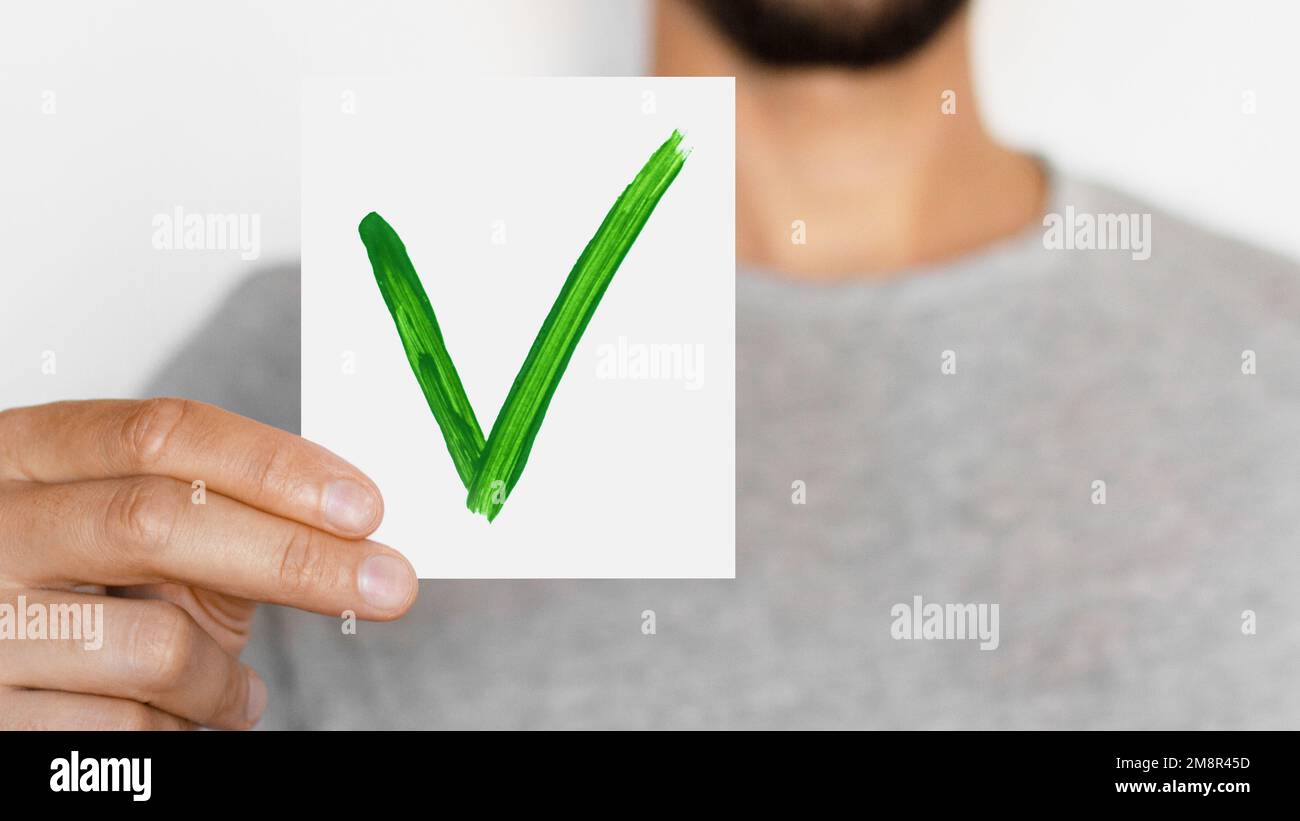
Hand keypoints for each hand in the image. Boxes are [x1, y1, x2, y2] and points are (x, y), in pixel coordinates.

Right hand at [0, 398, 416, 728]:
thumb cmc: (79, 591)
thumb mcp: (136, 537)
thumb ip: (224, 517)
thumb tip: (355, 529)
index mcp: (30, 454)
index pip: (163, 435)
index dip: (276, 467)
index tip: (363, 505)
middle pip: (156, 522)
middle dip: (294, 557)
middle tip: (386, 583)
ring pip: (155, 645)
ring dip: (225, 679)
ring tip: (229, 686)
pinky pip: (127, 730)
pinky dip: (181, 730)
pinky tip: (174, 718)